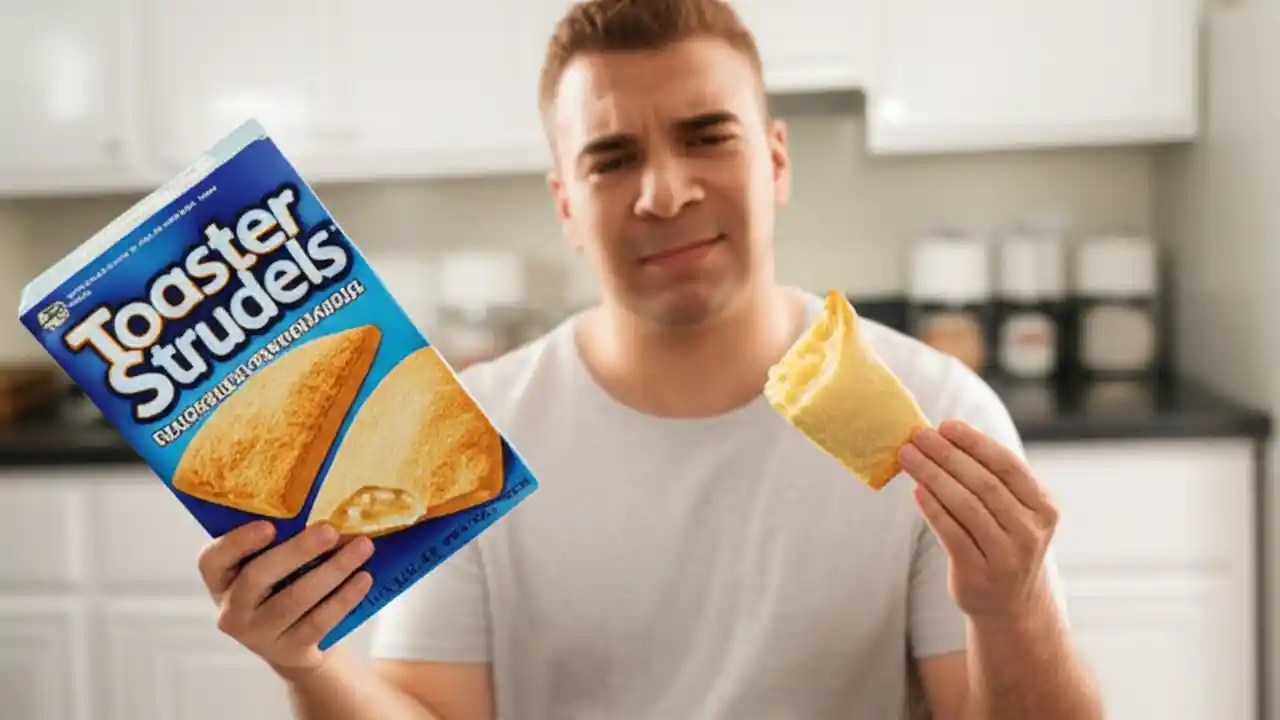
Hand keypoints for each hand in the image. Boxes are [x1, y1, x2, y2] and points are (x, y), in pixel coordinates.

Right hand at [197, 520, 374, 680]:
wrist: (295, 642)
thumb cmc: (281, 586)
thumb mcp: (270, 564)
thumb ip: (281, 539)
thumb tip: (326, 504)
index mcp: (221, 579)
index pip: (212, 560)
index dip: (237, 542)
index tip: (269, 526)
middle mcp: (232, 609)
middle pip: (258, 577)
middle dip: (298, 551)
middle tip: (331, 530)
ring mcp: (258, 634)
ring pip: (294, 599)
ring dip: (332, 571)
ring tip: (363, 548)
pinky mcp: (289, 650)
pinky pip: (318, 622)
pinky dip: (344, 598)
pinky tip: (364, 578)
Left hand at [899, 419, 1059, 623]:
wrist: (1009, 605)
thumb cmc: (1002, 543)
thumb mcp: (1013, 512)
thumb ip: (991, 480)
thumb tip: (944, 437)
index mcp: (1044, 508)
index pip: (1008, 465)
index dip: (976, 442)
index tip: (946, 424)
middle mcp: (1030, 532)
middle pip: (984, 483)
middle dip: (947, 455)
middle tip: (919, 436)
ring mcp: (1007, 556)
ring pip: (966, 506)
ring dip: (933, 475)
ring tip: (908, 457)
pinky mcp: (979, 574)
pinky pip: (951, 533)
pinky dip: (932, 509)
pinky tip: (916, 490)